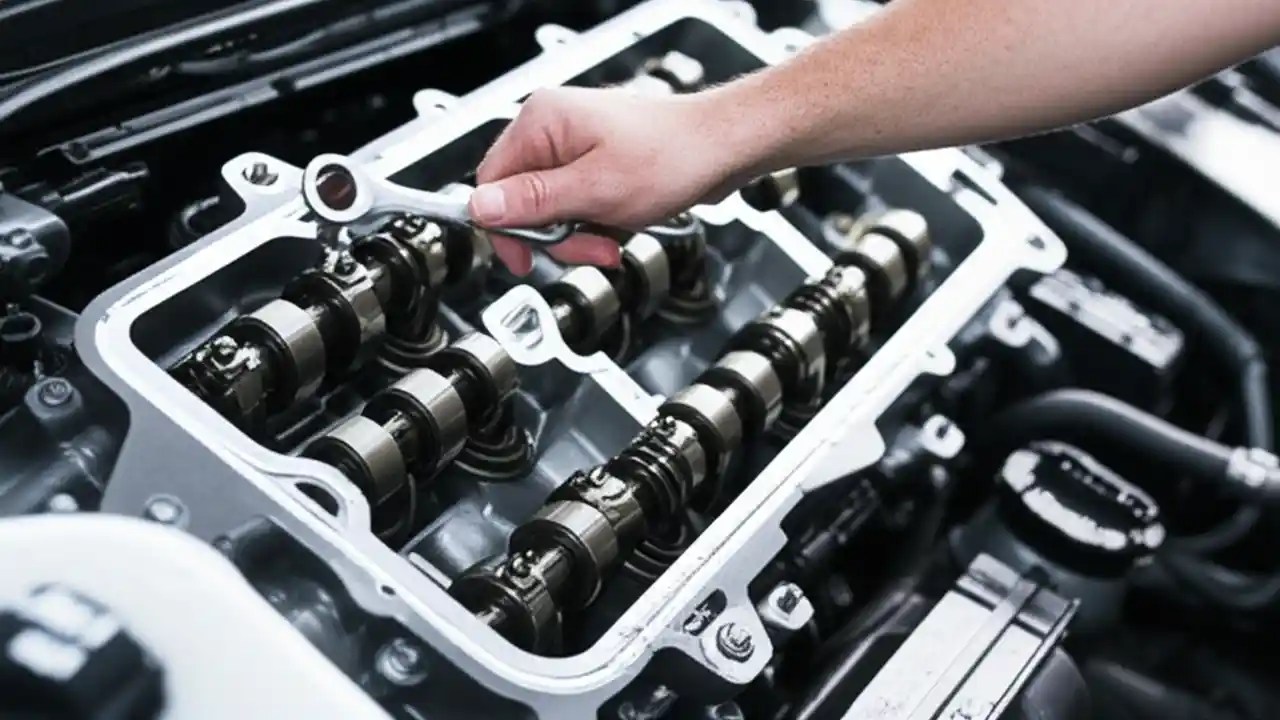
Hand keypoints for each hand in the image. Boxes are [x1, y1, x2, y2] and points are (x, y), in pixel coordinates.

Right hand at [468, 86, 748, 274]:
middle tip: (590, 246)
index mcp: (542, 122)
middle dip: (557, 234)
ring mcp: (575, 144)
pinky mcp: (596, 161)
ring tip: (613, 235)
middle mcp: (553, 128)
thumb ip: (533, 201)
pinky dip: (596, 223)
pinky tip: (620, 224)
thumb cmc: (673, 157)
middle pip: (522, 200)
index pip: (492, 183)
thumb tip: (481, 207)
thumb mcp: (594, 190)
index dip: (506, 228)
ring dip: (580, 234)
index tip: (525, 259)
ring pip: (552, 209)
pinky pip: (578, 204)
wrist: (723, 148)